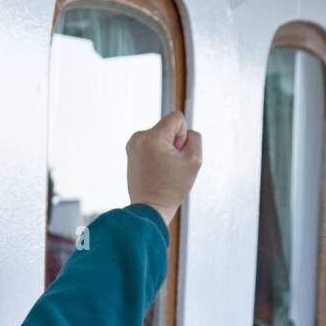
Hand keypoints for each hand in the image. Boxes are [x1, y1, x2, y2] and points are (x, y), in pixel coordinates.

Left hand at [126, 111, 201, 228]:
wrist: (150, 209)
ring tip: (162, 169)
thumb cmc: (171, 188)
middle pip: (168, 126)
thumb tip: (183, 132)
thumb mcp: (195, 160)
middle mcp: (138, 137)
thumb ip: (194, 137)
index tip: (176, 153)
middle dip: (173, 143)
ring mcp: (132, 145)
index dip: (183, 135)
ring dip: (165, 149)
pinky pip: (152, 144)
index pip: (177, 117)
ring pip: (160, 136)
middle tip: (169, 165)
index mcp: (151, 137)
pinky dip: (157, 154)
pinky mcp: (131, 152)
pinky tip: (155, 170)